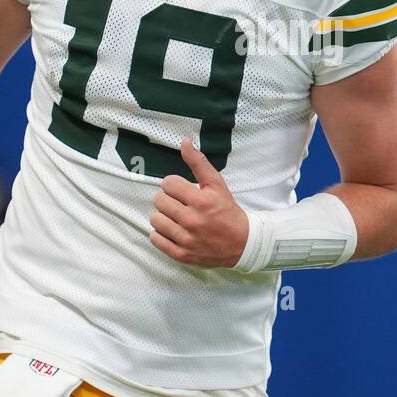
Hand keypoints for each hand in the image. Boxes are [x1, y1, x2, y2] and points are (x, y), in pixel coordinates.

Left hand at [149, 138, 248, 268]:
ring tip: (175, 217)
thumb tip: (184, 142)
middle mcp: (192, 220)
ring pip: (155, 220)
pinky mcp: (181, 254)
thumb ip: (199, 163)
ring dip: (163, 216)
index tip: (182, 191)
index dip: (174, 185)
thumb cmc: (227, 211)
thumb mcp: (217, 184)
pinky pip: (156, 239)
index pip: (168, 183)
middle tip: (179, 204)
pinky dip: (161, 234)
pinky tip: (172, 231)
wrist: (241, 243)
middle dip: (168, 200)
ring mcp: (186, 239)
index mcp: (201, 200)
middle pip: (159, 201)